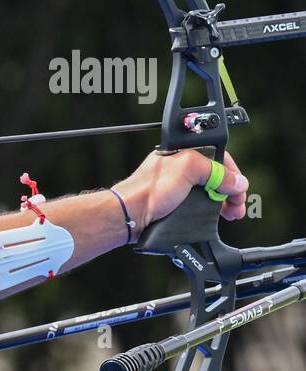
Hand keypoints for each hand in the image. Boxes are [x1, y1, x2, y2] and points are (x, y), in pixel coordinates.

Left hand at [114, 148, 249, 234]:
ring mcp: (178, 187)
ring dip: (224, 202)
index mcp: (182, 153)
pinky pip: (200, 205)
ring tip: (232, 214)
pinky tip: (217, 217)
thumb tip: (237, 182)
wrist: (129, 216)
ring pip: (210, 192)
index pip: (217, 157)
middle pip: (216, 176)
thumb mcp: (186, 168)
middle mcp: (180, 168)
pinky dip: (212, 211)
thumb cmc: (148, 190)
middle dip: (231, 190)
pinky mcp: (175, 204)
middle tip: (238, 205)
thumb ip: (215, 171)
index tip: (240, 187)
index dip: (231, 172)